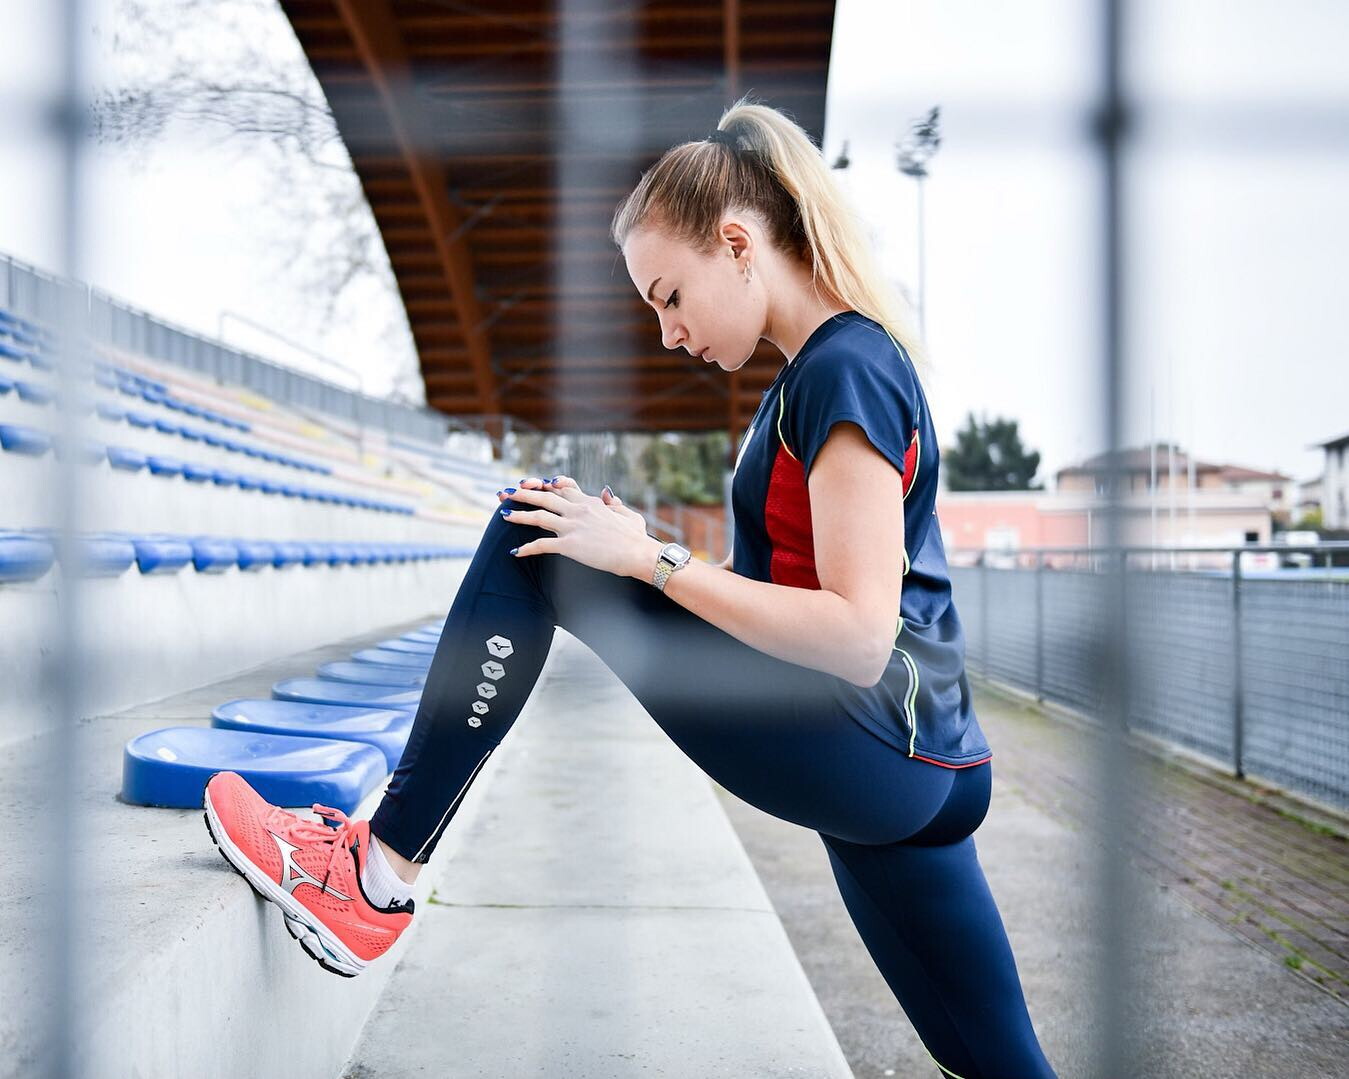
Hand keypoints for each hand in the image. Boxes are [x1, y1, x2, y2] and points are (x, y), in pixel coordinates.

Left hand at [498, 474, 656, 577]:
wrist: (638, 553)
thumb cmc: (636, 537)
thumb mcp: (628, 514)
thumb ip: (614, 503)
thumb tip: (608, 493)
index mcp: (590, 502)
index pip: (563, 487)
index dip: (546, 484)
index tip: (533, 483)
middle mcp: (578, 510)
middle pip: (544, 496)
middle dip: (522, 493)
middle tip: (505, 493)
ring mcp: (573, 526)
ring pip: (538, 516)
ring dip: (518, 515)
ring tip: (503, 514)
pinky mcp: (570, 545)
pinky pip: (542, 545)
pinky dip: (526, 548)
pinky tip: (514, 552)